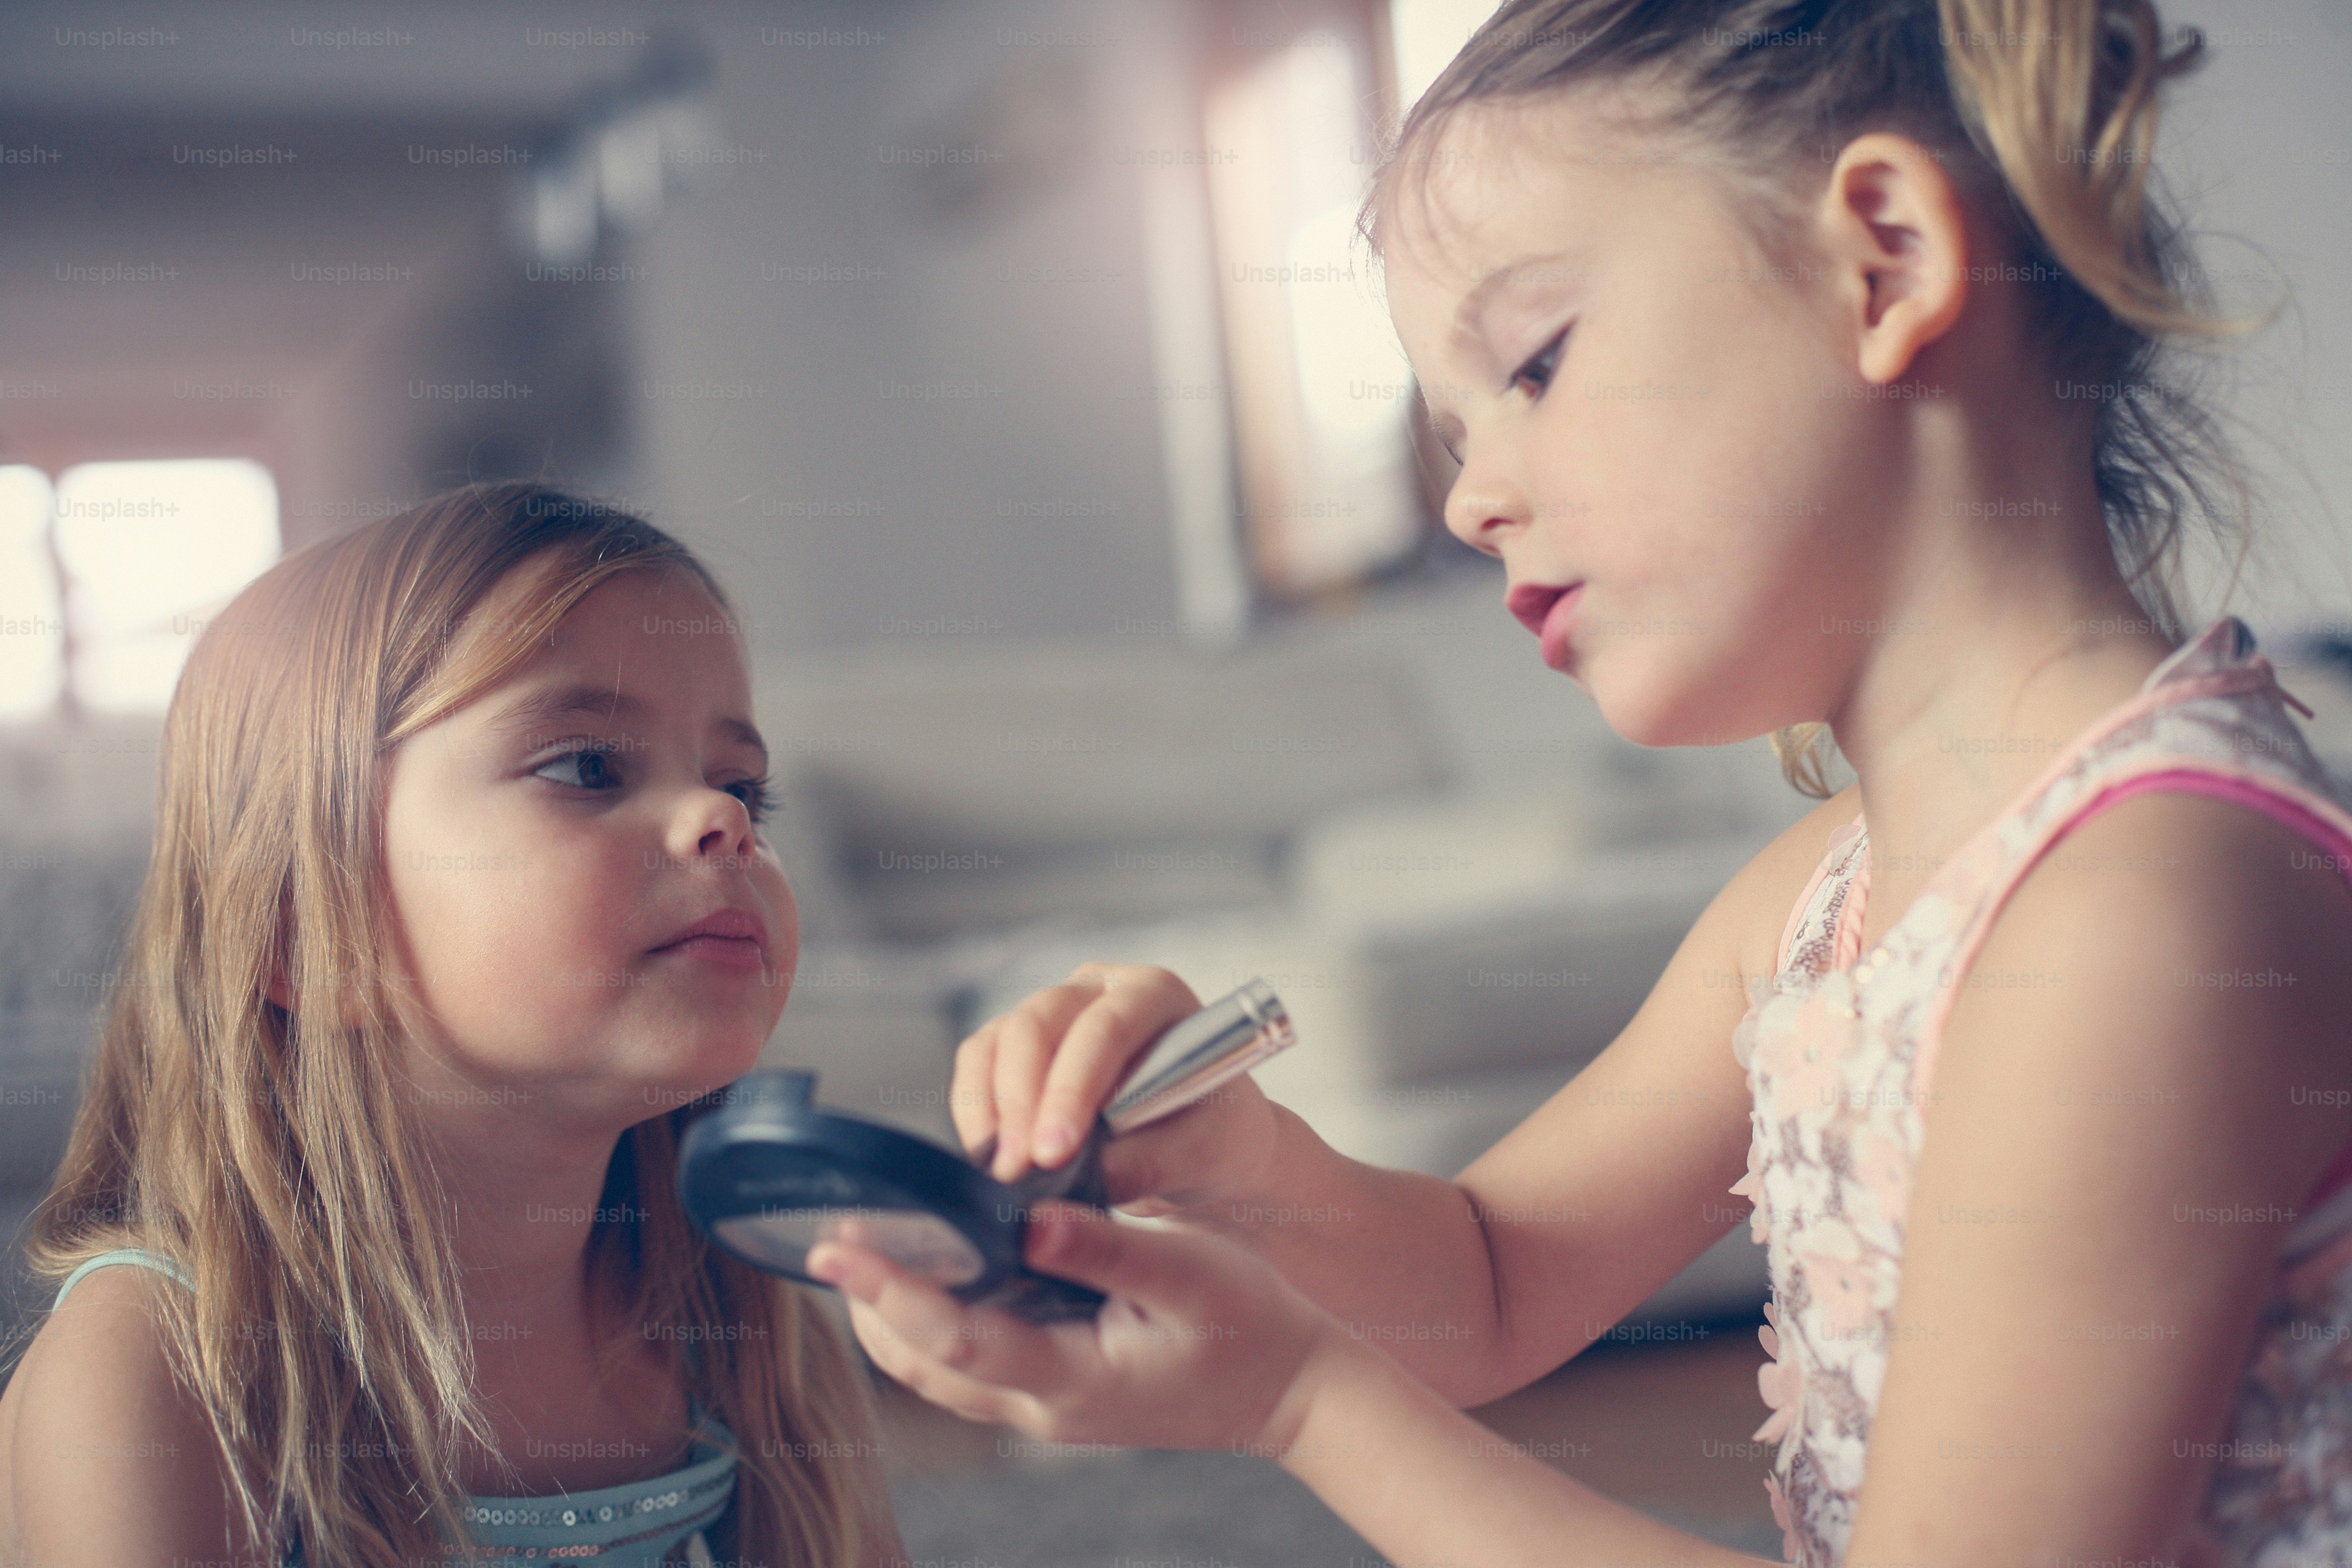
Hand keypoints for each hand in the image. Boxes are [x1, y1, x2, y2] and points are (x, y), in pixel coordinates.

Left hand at [808, 1201, 1343, 1456]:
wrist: (1290, 1388)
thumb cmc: (1249, 1323)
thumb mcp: (1190, 1271)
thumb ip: (1106, 1248)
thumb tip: (1027, 1220)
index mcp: (1071, 1378)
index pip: (954, 1338)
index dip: (889, 1291)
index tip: (838, 1247)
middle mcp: (1042, 1404)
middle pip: (922, 1363)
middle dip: (869, 1302)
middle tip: (830, 1234)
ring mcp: (1044, 1404)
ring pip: (937, 1368)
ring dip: (892, 1313)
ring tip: (862, 1244)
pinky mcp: (1053, 1386)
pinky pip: (968, 1358)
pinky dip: (932, 1317)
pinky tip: (930, 1264)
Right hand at [954, 964, 1279, 1213]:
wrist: (1201, 1146)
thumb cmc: (1211, 1136)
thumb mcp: (1199, 1153)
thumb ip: (1146, 1162)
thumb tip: (1084, 1178)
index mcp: (1156, 995)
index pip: (1105, 1027)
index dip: (1072, 1087)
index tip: (1055, 1151)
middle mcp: (1098, 990)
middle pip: (1038, 1025)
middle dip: (1023, 1102)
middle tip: (1018, 1171)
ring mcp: (1054, 1013)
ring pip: (998, 1042)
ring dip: (990, 1108)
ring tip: (1001, 1171)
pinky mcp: (1018, 1045)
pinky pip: (979, 1064)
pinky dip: (977, 1110)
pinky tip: (989, 1155)